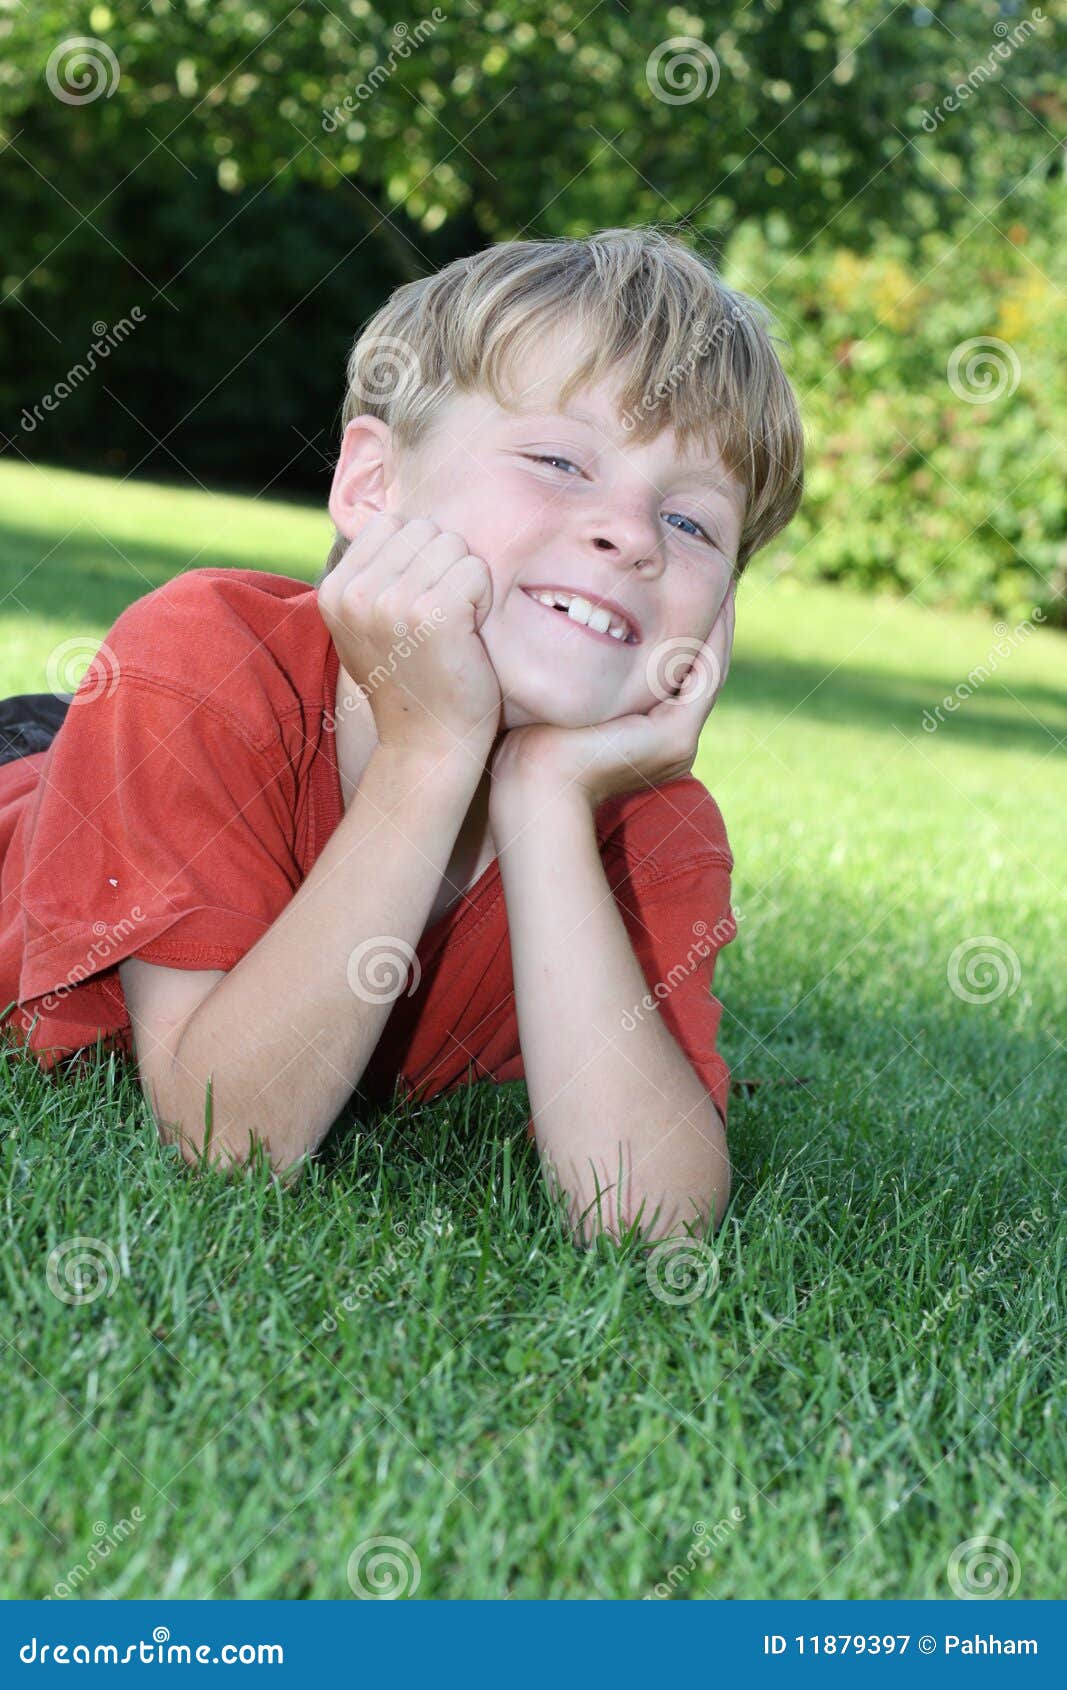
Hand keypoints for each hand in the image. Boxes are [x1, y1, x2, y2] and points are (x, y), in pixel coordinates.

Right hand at [317, 512, 501, 758]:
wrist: (428, 743)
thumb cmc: (411, 681)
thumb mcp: (367, 626)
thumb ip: (371, 575)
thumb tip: (395, 518)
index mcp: (334, 590)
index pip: (391, 523)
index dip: (417, 557)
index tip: (417, 605)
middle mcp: (355, 593)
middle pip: (424, 529)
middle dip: (443, 566)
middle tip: (439, 620)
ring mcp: (391, 603)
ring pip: (452, 545)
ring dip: (465, 582)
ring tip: (453, 627)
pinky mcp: (433, 614)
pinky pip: (475, 570)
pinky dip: (483, 599)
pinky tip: (468, 635)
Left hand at [489, 585, 735, 815]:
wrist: (532, 785)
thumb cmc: (529, 744)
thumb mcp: (562, 697)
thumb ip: (578, 672)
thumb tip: (566, 627)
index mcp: (648, 736)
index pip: (677, 672)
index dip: (687, 627)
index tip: (685, 581)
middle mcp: (671, 740)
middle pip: (700, 668)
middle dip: (710, 620)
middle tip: (714, 570)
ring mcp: (679, 741)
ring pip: (710, 669)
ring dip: (720, 623)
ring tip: (720, 577)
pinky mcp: (676, 736)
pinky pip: (705, 675)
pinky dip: (713, 638)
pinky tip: (715, 601)